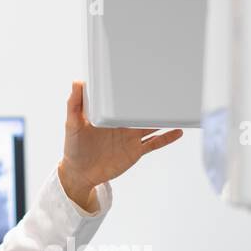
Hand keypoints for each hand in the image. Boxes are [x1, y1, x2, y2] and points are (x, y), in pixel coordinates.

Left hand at [59, 80, 183, 209]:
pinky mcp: (135, 151)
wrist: (80, 174)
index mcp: (110, 115)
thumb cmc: (74, 148)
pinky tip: (178, 131)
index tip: (144, 77)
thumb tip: (78, 82)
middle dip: (153, 101)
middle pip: (141, 110)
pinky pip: (154, 143)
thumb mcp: (72, 124)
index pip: (124, 99)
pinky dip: (166, 138)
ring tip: (178, 108)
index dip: (133, 89)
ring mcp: (130, 138)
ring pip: (151, 125)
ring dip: (164, 118)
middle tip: (168, 89)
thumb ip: (74, 104)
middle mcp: (122, 124)